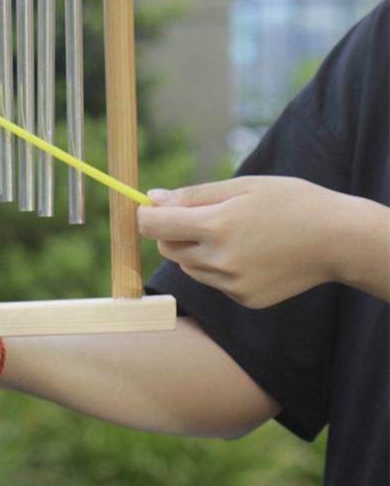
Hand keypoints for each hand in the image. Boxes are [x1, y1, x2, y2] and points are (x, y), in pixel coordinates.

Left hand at [137, 176, 343, 307]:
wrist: (338, 239)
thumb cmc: (292, 202)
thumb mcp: (244, 187)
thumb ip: (194, 195)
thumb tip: (151, 199)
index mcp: (217, 225)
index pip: (154, 226)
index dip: (146, 216)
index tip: (148, 210)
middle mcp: (220, 259)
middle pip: (167, 249)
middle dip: (173, 233)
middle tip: (202, 218)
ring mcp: (231, 284)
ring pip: (188, 268)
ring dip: (196, 251)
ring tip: (234, 235)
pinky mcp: (243, 298)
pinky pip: (214, 282)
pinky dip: (220, 269)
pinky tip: (251, 255)